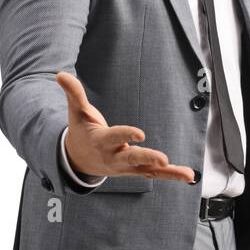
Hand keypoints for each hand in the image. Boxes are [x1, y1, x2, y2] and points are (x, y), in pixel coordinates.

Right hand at [57, 71, 195, 182]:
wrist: (79, 160)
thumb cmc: (82, 131)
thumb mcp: (77, 112)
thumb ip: (73, 94)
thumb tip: (60, 74)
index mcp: (102, 141)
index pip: (115, 137)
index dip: (127, 134)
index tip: (140, 134)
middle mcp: (115, 156)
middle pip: (132, 158)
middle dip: (147, 158)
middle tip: (163, 159)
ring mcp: (127, 166)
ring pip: (148, 170)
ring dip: (168, 172)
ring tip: (187, 174)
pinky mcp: (136, 170)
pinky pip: (155, 174)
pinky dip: (172, 175)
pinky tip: (189, 176)